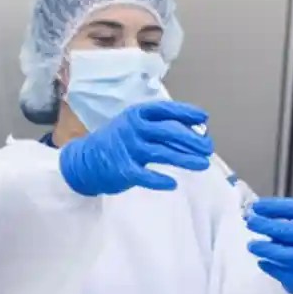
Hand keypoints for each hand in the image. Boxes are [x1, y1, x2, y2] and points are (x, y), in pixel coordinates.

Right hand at [60, 101, 212, 195]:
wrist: (84, 160)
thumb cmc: (116, 141)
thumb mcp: (134, 125)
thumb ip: (157, 126)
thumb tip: (192, 132)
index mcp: (137, 114)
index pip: (166, 110)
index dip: (186, 113)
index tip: (204, 119)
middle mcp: (133, 128)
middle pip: (169, 132)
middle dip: (192, 139)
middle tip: (208, 147)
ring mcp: (128, 149)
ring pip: (163, 153)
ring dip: (185, 159)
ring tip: (202, 164)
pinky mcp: (123, 170)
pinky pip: (146, 176)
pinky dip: (160, 180)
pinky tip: (173, 183)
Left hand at [245, 197, 292, 293]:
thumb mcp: (292, 224)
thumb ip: (272, 217)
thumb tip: (248, 212)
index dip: (275, 206)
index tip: (255, 205)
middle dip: (271, 226)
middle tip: (250, 222)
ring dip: (271, 249)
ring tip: (251, 245)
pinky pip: (289, 275)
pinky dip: (274, 269)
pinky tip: (262, 263)